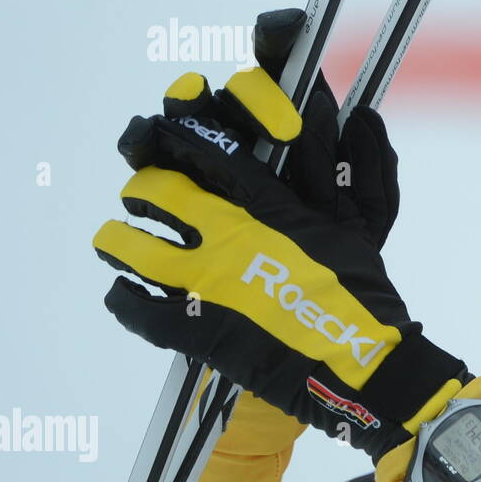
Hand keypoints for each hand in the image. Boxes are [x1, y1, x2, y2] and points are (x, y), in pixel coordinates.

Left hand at [92, 31, 468, 461]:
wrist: (357, 363)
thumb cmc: (364, 295)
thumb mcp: (358, 229)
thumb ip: (354, 175)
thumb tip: (359, 118)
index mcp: (269, 211)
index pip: (211, 155)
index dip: (182, 138)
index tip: (168, 135)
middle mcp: (226, 238)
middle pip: (159, 192)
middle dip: (144, 186)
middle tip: (142, 192)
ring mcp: (202, 284)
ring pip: (133, 247)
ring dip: (119, 238)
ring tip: (115, 237)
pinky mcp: (190, 330)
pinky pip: (135, 308)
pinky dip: (122, 297)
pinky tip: (122, 291)